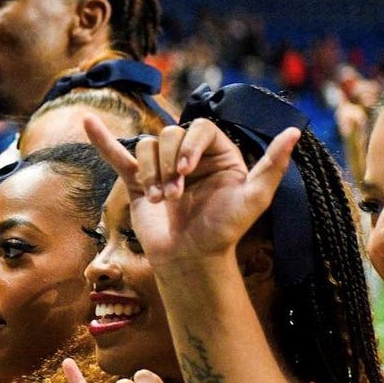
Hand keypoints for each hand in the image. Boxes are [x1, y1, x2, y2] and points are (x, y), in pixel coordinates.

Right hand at [84, 115, 298, 269]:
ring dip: (150, 171)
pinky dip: (103, 141)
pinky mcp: (137, 182)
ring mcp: (161, 168)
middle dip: (168, 164)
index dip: (189, 146)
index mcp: (218, 155)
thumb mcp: (254, 199)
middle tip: (173, 195)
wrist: (189, 259)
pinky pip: (118, 156)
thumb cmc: (223, 232)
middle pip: (170, 135)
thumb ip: (272, 166)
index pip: (200, 129)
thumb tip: (295, 132)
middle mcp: (189, 157)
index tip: (185, 171)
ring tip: (158, 199)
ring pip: (147, 147)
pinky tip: (88, 124)